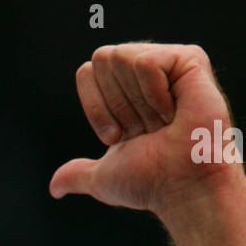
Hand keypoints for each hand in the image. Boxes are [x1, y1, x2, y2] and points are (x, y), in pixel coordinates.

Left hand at [49, 43, 245, 219]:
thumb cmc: (151, 182)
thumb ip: (76, 174)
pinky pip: (146, 61)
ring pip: (120, 56)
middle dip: (117, 103)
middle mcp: (146, 73)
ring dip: (136, 101)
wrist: (182, 185)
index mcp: (126, 92)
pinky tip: (176, 110)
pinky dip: (154, 92)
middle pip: (102, 59)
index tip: (120, 136)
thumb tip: (55, 189)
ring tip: (164, 119)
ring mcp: (169, 63)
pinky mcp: (190, 59)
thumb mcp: (102, 178)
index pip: (86, 72)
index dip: (96, 108)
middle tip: (147, 128)